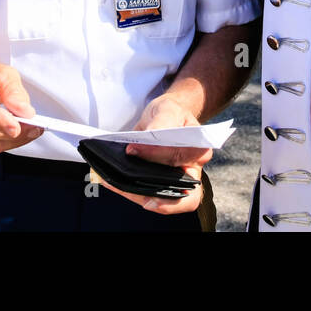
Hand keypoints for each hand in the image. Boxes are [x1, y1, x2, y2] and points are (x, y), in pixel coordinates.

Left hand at [90, 94, 210, 214]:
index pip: (184, 159)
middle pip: (177, 193)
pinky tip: (112, 182)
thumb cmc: (170, 114)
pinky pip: (147, 196)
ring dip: (135, 194)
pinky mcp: (159, 187)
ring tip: (113, 182)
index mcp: (199, 150)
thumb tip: (151, 134)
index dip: (161, 156)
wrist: (163, 119)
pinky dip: (129, 192)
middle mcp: (191, 171)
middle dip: (149, 190)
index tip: (133, 149)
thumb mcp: (168, 110)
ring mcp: (175, 183)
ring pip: (161, 200)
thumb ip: (162, 122)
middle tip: (124, 182)